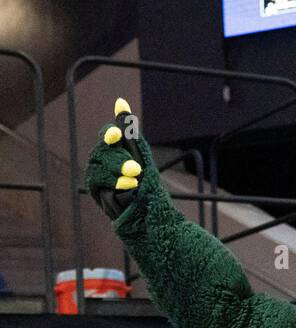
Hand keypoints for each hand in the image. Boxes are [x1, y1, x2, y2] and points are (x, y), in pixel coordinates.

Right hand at [85, 98, 150, 218]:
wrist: (149, 209)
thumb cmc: (146, 180)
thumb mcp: (140, 153)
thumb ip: (129, 129)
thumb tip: (120, 101)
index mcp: (114, 147)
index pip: (108, 136)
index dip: (110, 134)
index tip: (117, 135)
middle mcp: (103, 158)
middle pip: (103, 152)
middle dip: (119, 160)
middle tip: (136, 169)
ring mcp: (97, 173)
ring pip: (99, 167)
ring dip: (118, 172)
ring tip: (136, 178)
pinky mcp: (96, 189)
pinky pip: (99, 182)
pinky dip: (115, 183)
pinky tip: (130, 187)